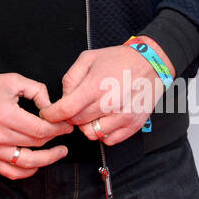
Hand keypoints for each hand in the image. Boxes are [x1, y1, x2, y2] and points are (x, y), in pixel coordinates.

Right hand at [0, 73, 73, 179]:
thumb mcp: (13, 81)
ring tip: (60, 152)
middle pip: (37, 144)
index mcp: (6, 116)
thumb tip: (52, 109)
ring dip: (48, 159)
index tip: (67, 125)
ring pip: (28, 163)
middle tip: (65, 133)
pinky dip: (28, 171)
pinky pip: (12, 172)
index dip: (59, 129)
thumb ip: (38, 91)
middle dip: (56, 139)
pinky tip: (37, 164)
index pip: (41, 129)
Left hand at [38, 40, 172, 146]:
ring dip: (86, 125)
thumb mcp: (88, 58)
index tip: (47, 114)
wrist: (151, 63)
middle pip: (77, 122)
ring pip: (92, 134)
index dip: (51, 115)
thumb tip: (64, 98)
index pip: (66, 110)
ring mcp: (124, 117)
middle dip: (69, 117)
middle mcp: (111, 104)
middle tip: (73, 107)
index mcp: (96, 85)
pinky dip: (102, 132)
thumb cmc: (118, 59)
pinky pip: (109, 140)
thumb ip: (71, 78)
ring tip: (91, 112)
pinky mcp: (134, 125)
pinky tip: (104, 118)